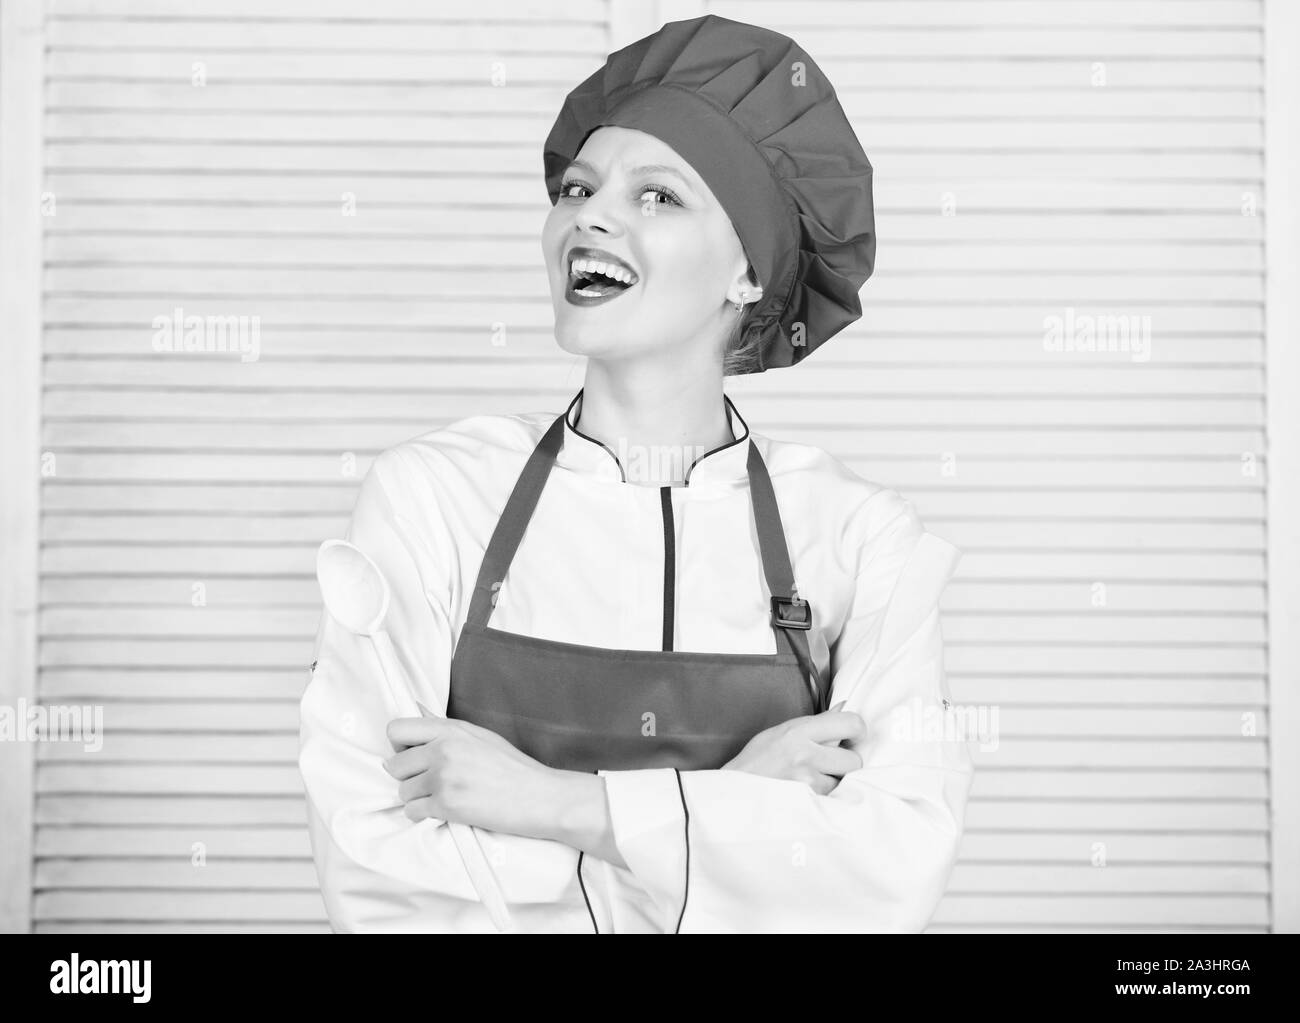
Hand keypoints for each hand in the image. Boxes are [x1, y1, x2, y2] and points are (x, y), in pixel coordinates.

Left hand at [383, 716, 556, 835]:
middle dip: (407, 776)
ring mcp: (444, 777)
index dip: (400, 746)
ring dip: (417, 798)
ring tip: (441, 797)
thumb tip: (413, 730)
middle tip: (429, 782)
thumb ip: (447, 733)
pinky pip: (412, 811)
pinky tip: (442, 810)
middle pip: (394, 765)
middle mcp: (444, 749)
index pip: (396, 729)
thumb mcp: (481, 737)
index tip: (413, 755)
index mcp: (451, 729)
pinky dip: (422, 814)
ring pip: (402, 791)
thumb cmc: (514, 769)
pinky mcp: (447, 804)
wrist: (540, 796)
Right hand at [722, 701, 865, 795]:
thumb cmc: (756, 761)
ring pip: (843, 783)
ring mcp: (807, 781)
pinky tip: (806, 793)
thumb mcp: (780, 732)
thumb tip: (843, 707)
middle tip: (829, 763)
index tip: (853, 736)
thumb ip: (814, 724)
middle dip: (845, 763)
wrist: (733, 792)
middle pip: (854, 759)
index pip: (850, 723)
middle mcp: (806, 754)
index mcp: (799, 731)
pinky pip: (831, 799)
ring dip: (832, 782)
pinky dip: (824, 797)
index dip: (857, 730)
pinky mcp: (807, 802)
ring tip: (810, 780)